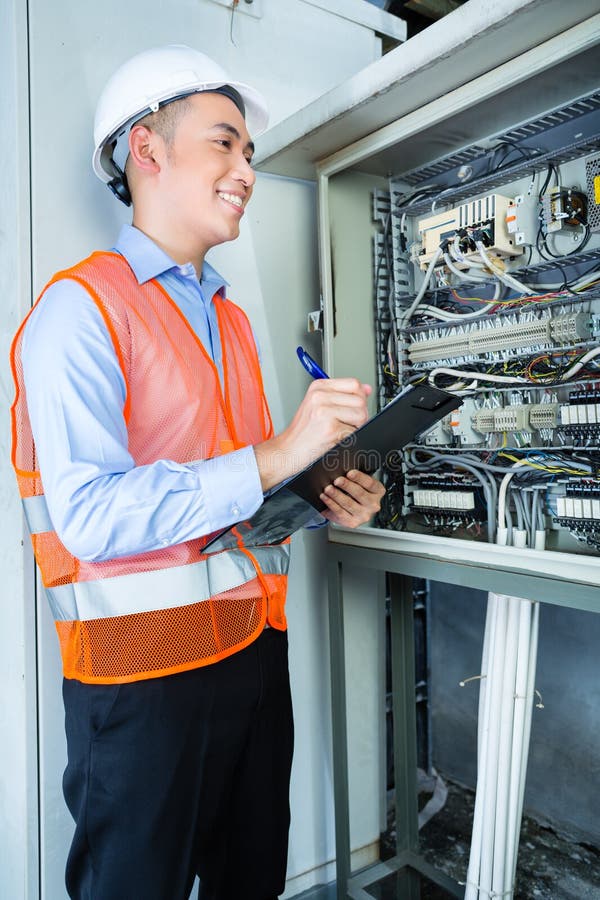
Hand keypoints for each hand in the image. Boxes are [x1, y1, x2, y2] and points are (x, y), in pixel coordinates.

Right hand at [255, 378, 370, 490]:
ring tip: (339, 431)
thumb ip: (343, 396)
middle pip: (360, 400)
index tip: (352, 408)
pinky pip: (354, 432)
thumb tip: (367, 389)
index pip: (354, 384)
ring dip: (355, 427)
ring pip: (361, 415)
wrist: (286, 451)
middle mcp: (320, 396)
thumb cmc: (302, 432)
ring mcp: (324, 412)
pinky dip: (349, 439)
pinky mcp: (330, 429)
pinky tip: (334, 440)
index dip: (359, 398)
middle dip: (359, 415)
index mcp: (318, 387)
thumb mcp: (318, 406)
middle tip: (344, 424)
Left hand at [320, 469, 385, 527]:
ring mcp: (363, 515)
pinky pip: (340, 512)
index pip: (370, 483)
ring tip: (328, 488)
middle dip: (347, 486)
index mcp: (378, 491)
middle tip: (337, 480)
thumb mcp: (360, 482)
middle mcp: (373, 505)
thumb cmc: (356, 491)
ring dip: (336, 495)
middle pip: (359, 494)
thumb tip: (340, 468)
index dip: (359, 478)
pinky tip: (324, 497)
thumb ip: (354, 476)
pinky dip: (330, 504)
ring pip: (348, 503)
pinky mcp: (352, 522)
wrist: (353, 509)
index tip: (349, 473)